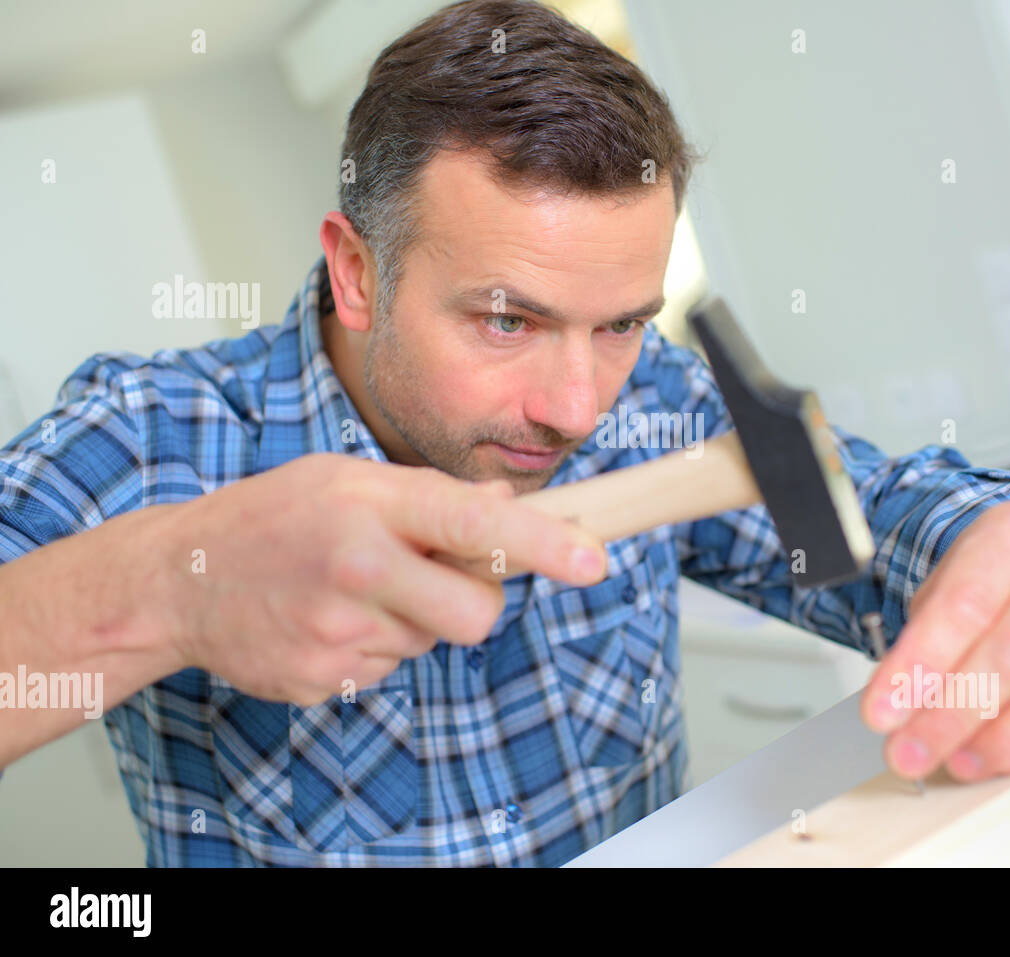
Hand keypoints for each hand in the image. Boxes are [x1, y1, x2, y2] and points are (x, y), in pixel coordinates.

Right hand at [160, 453, 607, 705]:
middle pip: (477, 614)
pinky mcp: (324, 679)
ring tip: (358, 588)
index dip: (542, 545)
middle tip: (435, 575)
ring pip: (433, 642)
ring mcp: (339, 632)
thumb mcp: (349, 478)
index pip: (475, 524)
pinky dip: (378, 645)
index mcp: (370, 505)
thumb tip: (509, 504)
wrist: (179, 578)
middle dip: (476, 601)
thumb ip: (433, 494)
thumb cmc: (275, 515)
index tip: (591, 561)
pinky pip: (391, 668)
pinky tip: (333, 616)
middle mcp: (358, 568)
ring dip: (416, 619)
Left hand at [860, 500, 1009, 780]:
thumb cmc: (989, 580)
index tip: (882, 711)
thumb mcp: (943, 585)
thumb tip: (898, 708)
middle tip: (909, 751)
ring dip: (1005, 740)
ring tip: (958, 762)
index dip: (920, 663)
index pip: (967, 603)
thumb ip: (921, 641)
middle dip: (954, 713)